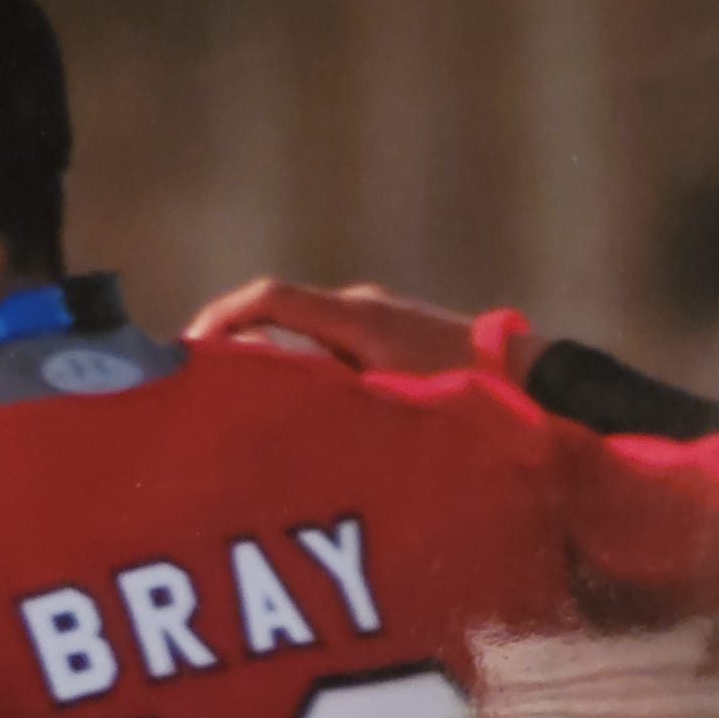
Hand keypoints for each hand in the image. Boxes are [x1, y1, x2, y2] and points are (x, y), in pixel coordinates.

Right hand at [185, 278, 542, 382]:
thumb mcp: (389, 404)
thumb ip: (325, 397)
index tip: (186, 354)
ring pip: (299, 340)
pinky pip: (324, 354)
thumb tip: (260, 394)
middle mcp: (361, 310)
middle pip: (276, 318)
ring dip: (263, 367)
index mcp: (357, 316)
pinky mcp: (388, 347)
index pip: (269, 299)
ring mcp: (375, 325)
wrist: (532, 383)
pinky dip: (295, 377)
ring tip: (231, 411)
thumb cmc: (468, 396)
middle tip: (193, 390)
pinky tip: (287, 418)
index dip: (221, 320)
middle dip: (231, 349)